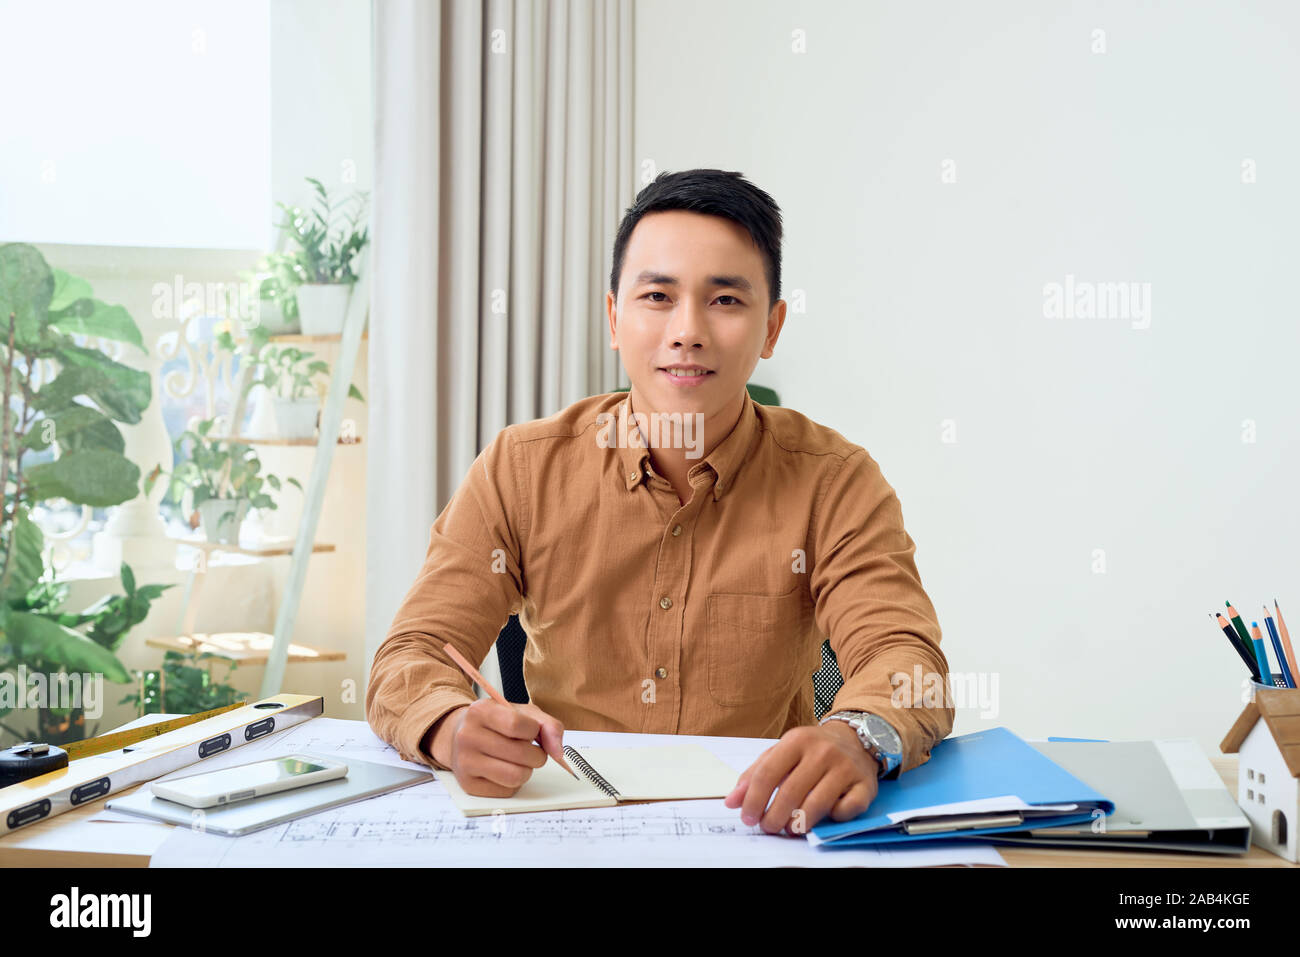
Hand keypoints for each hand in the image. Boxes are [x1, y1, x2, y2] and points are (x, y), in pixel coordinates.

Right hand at [436, 699, 565, 797]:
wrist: (461, 736)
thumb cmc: (496, 723)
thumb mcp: (522, 713)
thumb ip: (548, 726)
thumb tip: (558, 752)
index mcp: (480, 711)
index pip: (517, 725)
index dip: (533, 730)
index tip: (530, 731)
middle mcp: (468, 736)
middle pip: (521, 753)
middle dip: (536, 754)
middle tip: (531, 750)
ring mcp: (465, 762)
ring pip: (515, 776)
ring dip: (527, 770)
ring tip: (520, 761)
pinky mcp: (468, 785)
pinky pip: (507, 791)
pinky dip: (514, 783)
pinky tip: (505, 770)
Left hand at [723, 721, 879, 835]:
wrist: (855, 739)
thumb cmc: (811, 750)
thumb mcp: (781, 753)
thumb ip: (755, 775)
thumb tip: (732, 802)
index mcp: (797, 740)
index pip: (768, 773)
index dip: (753, 800)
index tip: (747, 818)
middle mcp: (822, 751)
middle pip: (791, 792)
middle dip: (774, 817)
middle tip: (768, 828)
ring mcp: (846, 767)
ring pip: (817, 804)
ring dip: (799, 824)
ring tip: (790, 830)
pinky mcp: (865, 784)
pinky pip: (847, 809)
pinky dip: (834, 818)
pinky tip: (826, 817)